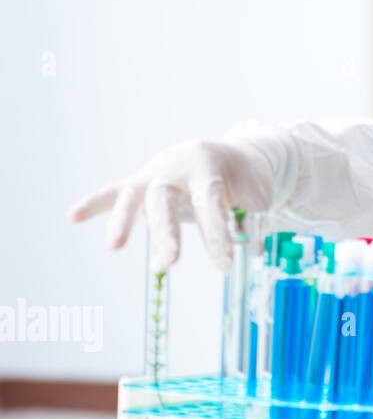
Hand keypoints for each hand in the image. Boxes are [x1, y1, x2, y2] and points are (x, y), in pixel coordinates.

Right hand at [68, 140, 273, 271]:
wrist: (228, 155)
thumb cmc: (243, 180)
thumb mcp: (253, 194)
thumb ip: (245, 218)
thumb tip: (241, 248)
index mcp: (208, 166)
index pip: (210, 201)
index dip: (216, 234)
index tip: (224, 264)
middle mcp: (177, 167)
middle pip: (165, 197)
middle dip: (165, 230)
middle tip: (171, 261)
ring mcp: (154, 173)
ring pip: (135, 196)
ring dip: (123, 222)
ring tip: (114, 247)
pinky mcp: (139, 183)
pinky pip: (114, 193)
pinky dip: (93, 204)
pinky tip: (73, 216)